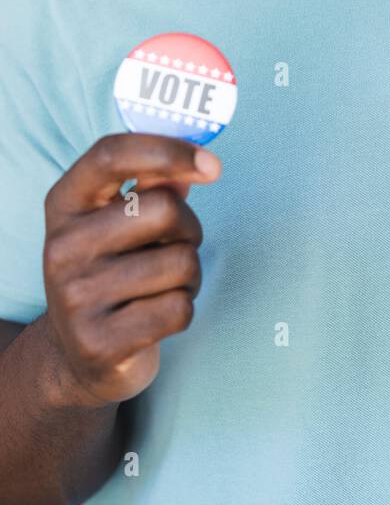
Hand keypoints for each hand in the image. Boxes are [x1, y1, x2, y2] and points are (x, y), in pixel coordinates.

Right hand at [42, 134, 220, 407]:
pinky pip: (179, 309)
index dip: (168, 150)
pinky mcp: (99, 343)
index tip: (212, 165)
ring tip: (163, 286)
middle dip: (190, 229)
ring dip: (190, 275)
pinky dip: (183, 309)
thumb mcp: (117, 223)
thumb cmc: (112, 271)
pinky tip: (156, 315)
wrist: (77, 355)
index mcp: (64, 204)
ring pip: (182, 263)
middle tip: (176, 246)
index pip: (111, 154)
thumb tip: (197, 165)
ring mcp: (76, 297)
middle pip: (165, 210)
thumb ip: (153, 187)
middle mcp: (62, 246)